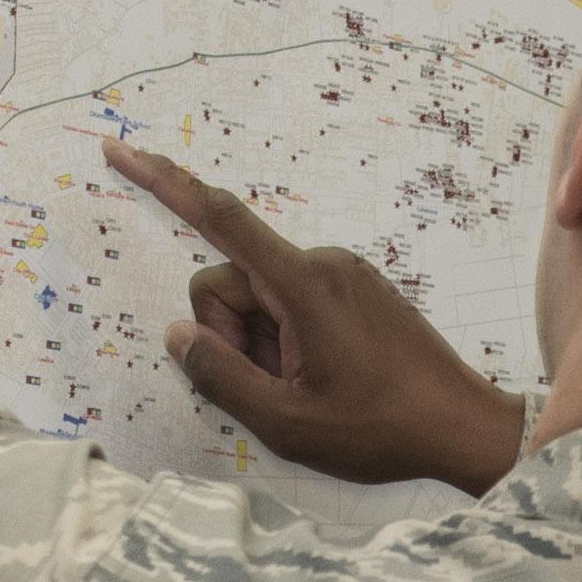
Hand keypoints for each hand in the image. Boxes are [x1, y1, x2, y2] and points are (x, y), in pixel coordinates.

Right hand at [104, 139, 520, 494]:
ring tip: (309, 388)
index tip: (116, 152)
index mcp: (303, 283)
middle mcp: (322, 263)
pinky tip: (324, 378)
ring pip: (259, 299)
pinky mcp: (355, 291)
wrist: (465, 429)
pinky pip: (291, 305)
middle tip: (278, 388)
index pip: (217, 218)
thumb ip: (220, 376)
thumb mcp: (286, 422)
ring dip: (262, 346)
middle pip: (230, 283)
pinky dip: (287, 342)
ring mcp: (342, 275)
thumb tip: (179, 337)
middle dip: (233, 336)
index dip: (160, 183)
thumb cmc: (382, 429)